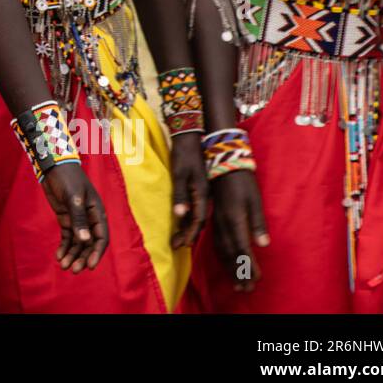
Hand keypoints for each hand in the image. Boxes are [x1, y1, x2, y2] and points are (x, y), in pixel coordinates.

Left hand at [41, 162, 107, 272]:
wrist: (53, 166)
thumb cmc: (67, 179)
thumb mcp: (73, 198)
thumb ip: (78, 219)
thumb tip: (85, 240)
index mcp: (97, 213)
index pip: (101, 238)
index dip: (96, 253)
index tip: (90, 266)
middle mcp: (89, 218)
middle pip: (89, 244)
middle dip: (82, 257)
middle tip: (73, 270)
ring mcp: (77, 219)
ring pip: (77, 242)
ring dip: (72, 255)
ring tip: (63, 266)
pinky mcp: (66, 218)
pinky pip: (67, 237)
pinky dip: (64, 247)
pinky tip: (58, 256)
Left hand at [169, 132, 208, 248]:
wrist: (191, 136)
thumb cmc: (183, 154)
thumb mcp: (179, 173)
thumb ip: (180, 194)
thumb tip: (179, 215)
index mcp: (202, 192)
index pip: (197, 219)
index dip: (189, 233)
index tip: (181, 245)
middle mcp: (205, 194)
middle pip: (198, 220)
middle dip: (188, 234)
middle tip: (176, 246)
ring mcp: (204, 190)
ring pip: (198, 214)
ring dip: (189, 227)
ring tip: (179, 239)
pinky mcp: (200, 186)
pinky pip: (197, 207)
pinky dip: (190, 217)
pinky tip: (184, 221)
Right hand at [211, 170, 268, 291]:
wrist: (223, 164)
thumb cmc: (243, 181)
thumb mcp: (255, 200)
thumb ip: (257, 223)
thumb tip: (263, 244)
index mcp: (234, 219)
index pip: (242, 248)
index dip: (248, 265)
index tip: (256, 279)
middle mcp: (223, 223)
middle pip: (230, 253)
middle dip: (238, 272)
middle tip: (246, 289)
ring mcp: (217, 221)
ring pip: (222, 250)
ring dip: (230, 268)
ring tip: (237, 283)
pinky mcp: (215, 219)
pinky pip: (217, 242)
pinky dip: (222, 256)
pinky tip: (226, 262)